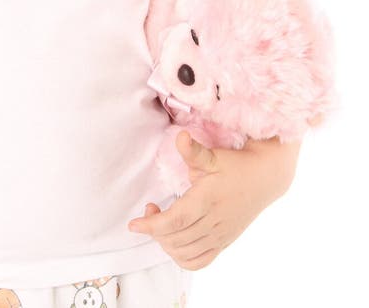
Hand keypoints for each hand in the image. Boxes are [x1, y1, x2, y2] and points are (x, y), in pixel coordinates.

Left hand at [127, 130, 282, 269]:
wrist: (265, 178)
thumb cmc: (235, 165)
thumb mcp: (213, 155)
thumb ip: (193, 150)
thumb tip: (180, 136)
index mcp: (208, 200)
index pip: (176, 220)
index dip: (153, 225)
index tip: (133, 225)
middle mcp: (214, 222)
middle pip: (176, 238)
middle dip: (155, 230)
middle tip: (150, 210)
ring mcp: (220, 236)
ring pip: (185, 253)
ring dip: (165, 243)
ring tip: (161, 223)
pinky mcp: (224, 243)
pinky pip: (199, 262)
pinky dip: (181, 257)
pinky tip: (175, 240)